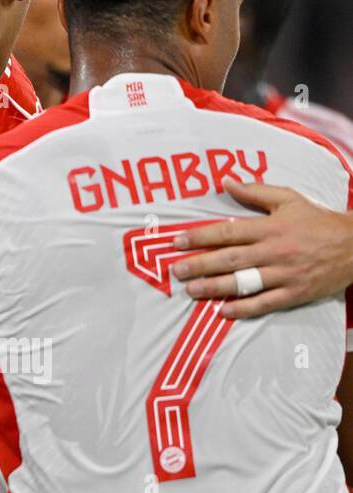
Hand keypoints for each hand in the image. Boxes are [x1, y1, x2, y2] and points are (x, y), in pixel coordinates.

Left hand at [171, 180, 352, 317]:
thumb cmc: (318, 221)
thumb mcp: (289, 199)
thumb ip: (255, 191)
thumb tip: (226, 182)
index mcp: (270, 228)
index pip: (227, 232)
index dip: (200, 237)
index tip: (177, 242)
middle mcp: (274, 251)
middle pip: (230, 259)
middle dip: (200, 264)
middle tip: (175, 270)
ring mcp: (285, 274)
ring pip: (245, 282)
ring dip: (215, 287)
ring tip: (191, 290)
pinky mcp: (296, 293)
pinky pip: (266, 303)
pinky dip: (244, 308)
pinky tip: (223, 310)